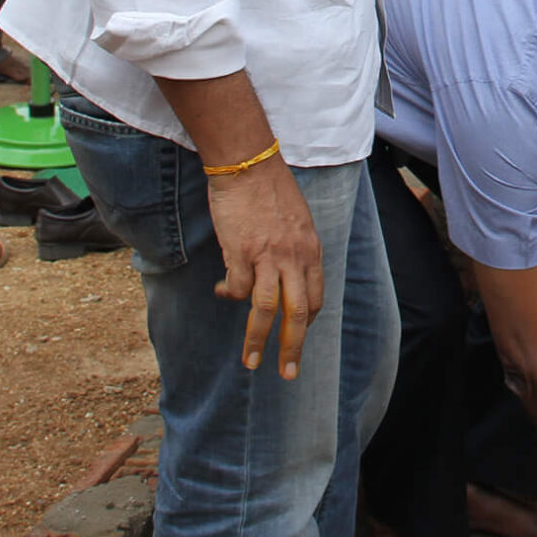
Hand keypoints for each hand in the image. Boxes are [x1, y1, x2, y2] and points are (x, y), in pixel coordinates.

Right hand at [208, 159, 324, 378]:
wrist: (248, 164)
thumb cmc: (270, 188)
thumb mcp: (298, 220)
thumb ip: (296, 249)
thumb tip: (286, 274)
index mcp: (311, 250)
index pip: (315, 298)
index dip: (306, 321)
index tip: (295, 335)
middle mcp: (294, 258)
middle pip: (297, 314)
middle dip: (292, 348)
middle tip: (288, 373)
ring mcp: (268, 257)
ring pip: (265, 311)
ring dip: (257, 341)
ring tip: (250, 361)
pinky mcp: (241, 253)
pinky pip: (236, 289)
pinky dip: (229, 295)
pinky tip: (221, 290)